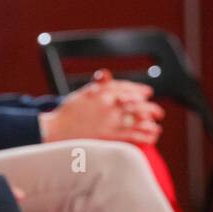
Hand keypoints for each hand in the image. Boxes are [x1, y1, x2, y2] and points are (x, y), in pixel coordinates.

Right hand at [40, 70, 162, 144]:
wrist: (55, 130)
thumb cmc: (66, 114)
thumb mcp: (80, 94)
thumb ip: (96, 85)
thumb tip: (105, 74)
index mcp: (102, 93)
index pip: (126, 88)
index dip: (138, 89)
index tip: (147, 92)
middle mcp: (108, 105)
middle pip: (136, 103)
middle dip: (150, 107)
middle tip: (157, 112)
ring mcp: (110, 121)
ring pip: (137, 119)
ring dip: (150, 123)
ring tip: (156, 127)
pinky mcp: (109, 136)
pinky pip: (133, 135)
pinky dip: (145, 136)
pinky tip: (151, 137)